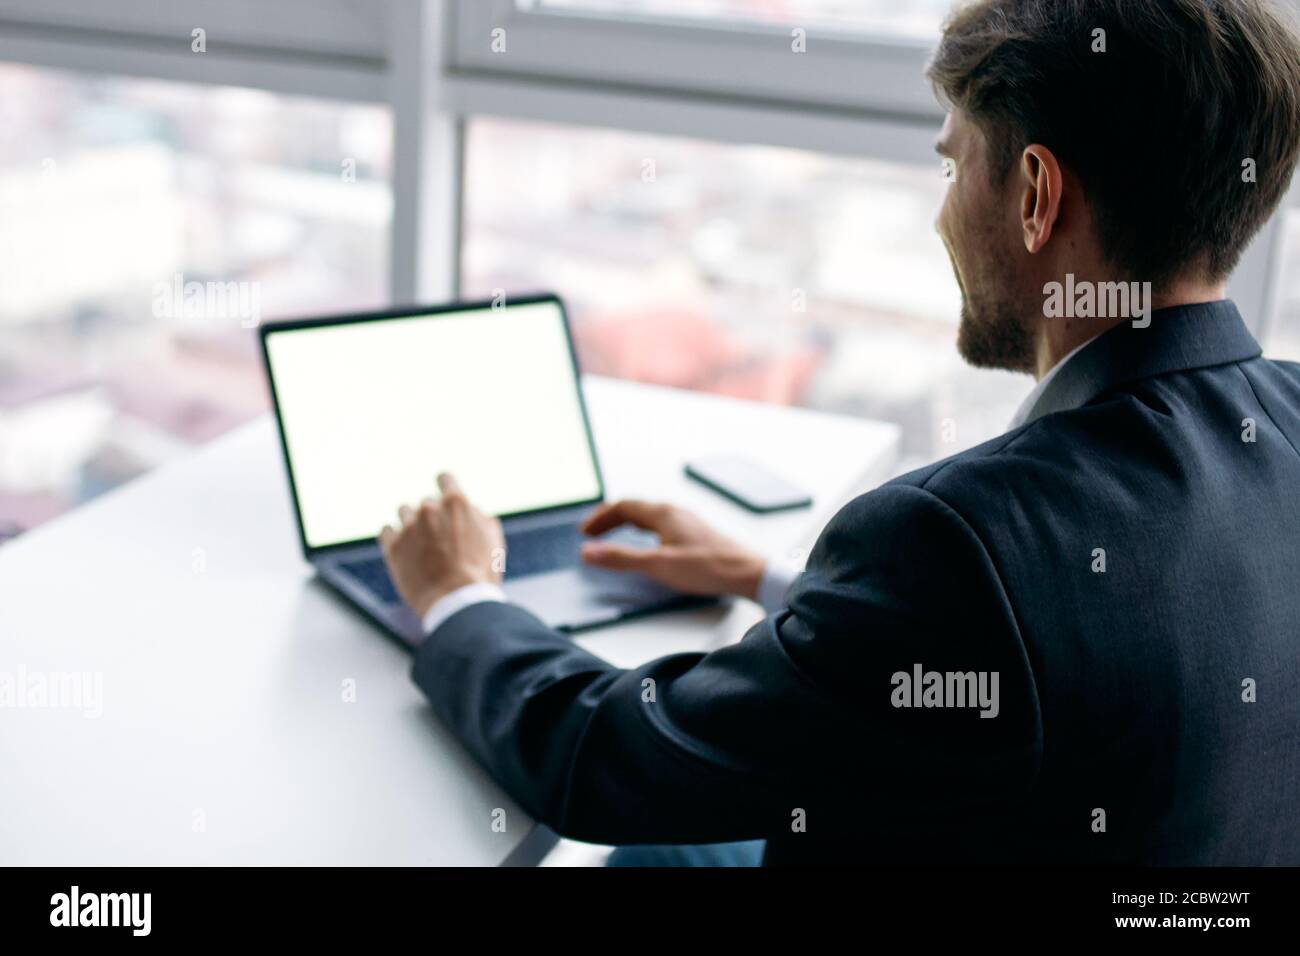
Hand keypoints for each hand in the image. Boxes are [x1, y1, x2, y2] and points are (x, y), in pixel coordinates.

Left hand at [379, 473, 504, 618]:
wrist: (456, 602)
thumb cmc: (480, 574)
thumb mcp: (493, 541)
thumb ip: (480, 518)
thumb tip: (471, 510)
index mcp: (456, 502)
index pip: (444, 478)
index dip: (445, 487)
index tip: (443, 500)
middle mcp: (429, 508)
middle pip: (426, 503)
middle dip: (432, 518)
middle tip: (440, 542)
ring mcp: (409, 526)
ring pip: (404, 512)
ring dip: (412, 525)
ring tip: (422, 548)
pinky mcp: (392, 545)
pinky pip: (387, 530)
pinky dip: (395, 538)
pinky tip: (406, 552)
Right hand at [579, 500, 764, 599]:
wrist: (746, 573)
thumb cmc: (707, 567)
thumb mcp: (657, 565)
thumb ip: (620, 558)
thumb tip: (588, 551)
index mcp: (662, 513)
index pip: (623, 507)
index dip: (600, 518)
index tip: (584, 532)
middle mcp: (674, 512)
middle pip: (634, 509)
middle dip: (609, 520)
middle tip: (592, 533)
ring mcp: (686, 521)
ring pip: (648, 516)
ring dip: (626, 524)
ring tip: (612, 536)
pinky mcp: (695, 533)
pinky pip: (660, 524)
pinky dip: (642, 530)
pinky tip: (647, 543)